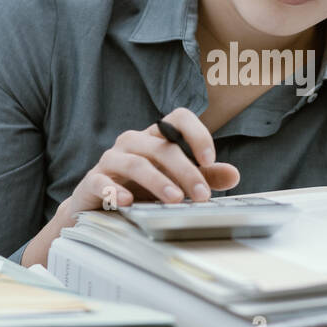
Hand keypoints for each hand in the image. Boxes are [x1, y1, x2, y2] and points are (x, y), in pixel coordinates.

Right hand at [20, 111, 239, 268]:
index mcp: (155, 138)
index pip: (178, 118)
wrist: (98, 208)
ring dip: (158, 181)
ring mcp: (111, 160)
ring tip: (174, 200)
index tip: (209, 160)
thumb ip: (203, 177)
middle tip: (201, 195)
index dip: (196, 134)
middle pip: (162, 146)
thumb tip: (234, 174)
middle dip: (185, 171)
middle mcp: (133, 142)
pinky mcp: (92, 181)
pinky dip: (116, 190)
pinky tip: (129, 203)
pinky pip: (103, 181)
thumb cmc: (140, 190)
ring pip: (136, 162)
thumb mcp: (175, 182)